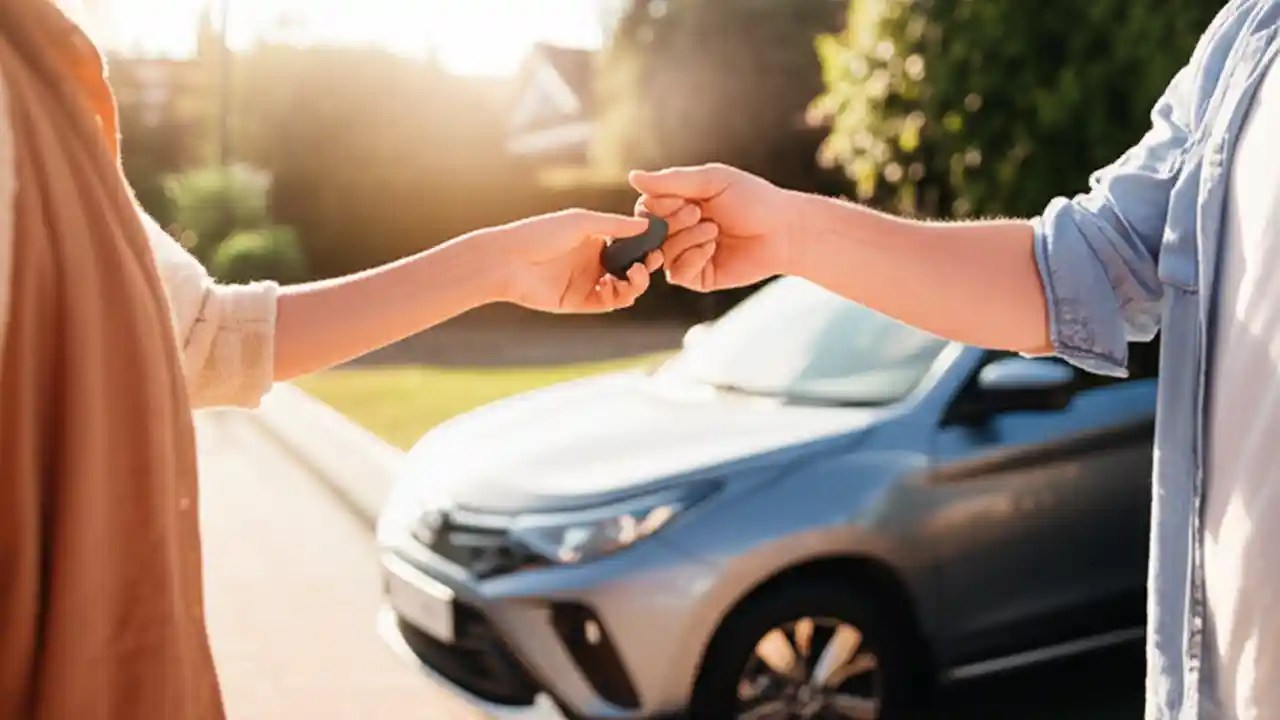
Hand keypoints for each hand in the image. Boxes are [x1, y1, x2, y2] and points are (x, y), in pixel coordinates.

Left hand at [487, 209, 673, 313]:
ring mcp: (587, 283)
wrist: (508, 261)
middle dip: (646, 267)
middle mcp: (593, 262)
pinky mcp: (579, 302)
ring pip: (624, 289)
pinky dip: (617, 295)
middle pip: (631, 270)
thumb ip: (615, 225)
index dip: (645, 247)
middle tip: (651, 262)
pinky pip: (608, 303)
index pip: (630, 246)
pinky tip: (612, 284)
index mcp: (595, 240)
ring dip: (636, 283)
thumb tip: (647, 224)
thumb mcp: (581, 222)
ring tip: (634, 274)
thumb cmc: (540, 233)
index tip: (657, 244)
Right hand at [629, 163, 793, 291]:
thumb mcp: (711, 181)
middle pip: (649, 234)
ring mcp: (687, 255)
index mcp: (679, 204)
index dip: (657, 207)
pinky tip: (712, 249)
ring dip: (685, 240)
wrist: (784, 230)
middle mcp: (678, 231)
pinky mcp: (699, 277)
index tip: (685, 200)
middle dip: (672, 223)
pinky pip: (677, 275)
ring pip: (662, 255)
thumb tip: (631, 177)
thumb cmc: (751, 199)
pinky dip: (691, 259)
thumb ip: (672, 181)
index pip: (645, 209)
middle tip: (700, 214)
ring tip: (713, 230)